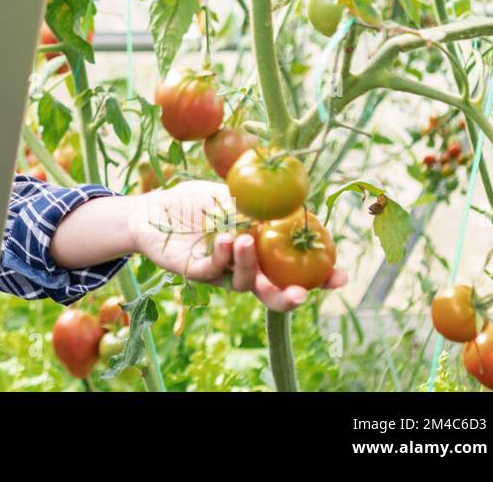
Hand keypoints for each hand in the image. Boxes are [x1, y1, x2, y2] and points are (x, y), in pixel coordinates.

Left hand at [128, 180, 346, 311]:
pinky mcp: (196, 272)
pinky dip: (222, 256)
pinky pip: (213, 270)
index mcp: (261, 251)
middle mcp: (244, 268)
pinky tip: (225, 239)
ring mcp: (221, 273)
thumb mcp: (230, 195)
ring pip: (243, 282)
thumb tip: (292, 200)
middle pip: (272, 292)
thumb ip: (256, 203)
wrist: (154, 208)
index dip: (319, 277)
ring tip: (246, 240)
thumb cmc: (195, 202)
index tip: (339, 277)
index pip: (295, 269)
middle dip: (289, 297)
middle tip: (301, 294)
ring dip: (249, 264)